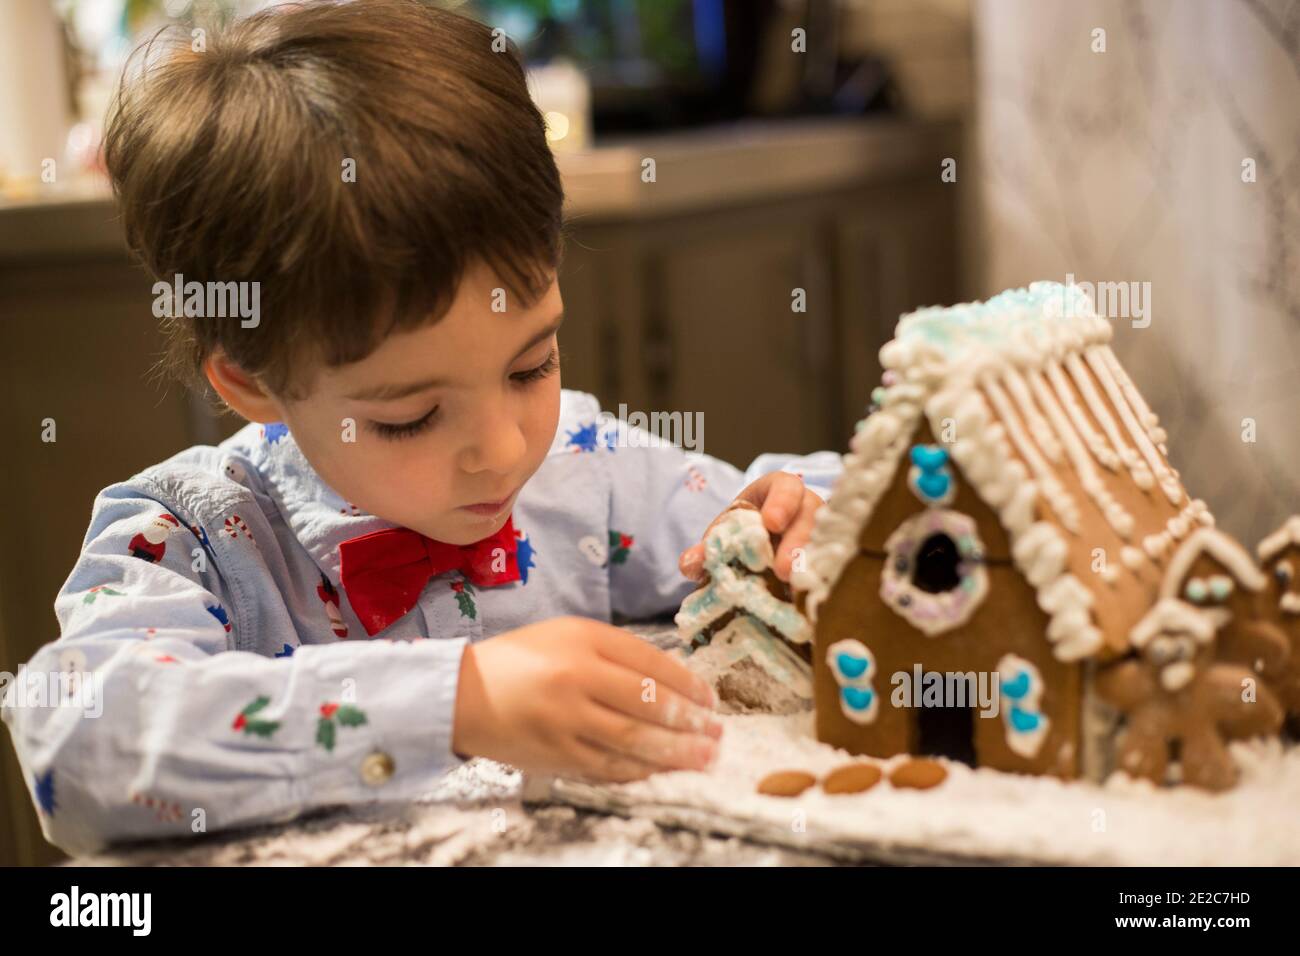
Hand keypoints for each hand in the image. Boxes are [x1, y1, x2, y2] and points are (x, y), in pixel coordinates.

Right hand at [451, 616, 721, 782]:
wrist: (461, 694)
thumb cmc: (520, 660)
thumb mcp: (566, 635)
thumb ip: (614, 651)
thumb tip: (669, 679)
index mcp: (583, 639)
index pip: (650, 662)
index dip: (687, 683)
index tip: (709, 698)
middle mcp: (577, 677)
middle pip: (648, 703)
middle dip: (689, 721)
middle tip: (716, 732)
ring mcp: (566, 720)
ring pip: (634, 740)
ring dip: (675, 752)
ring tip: (703, 757)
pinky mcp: (557, 754)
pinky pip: (608, 767)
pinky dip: (640, 771)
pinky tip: (662, 771)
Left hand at [678, 471, 822, 583]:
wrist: (764, 541)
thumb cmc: (746, 529)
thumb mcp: (726, 531)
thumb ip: (707, 546)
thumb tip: (689, 565)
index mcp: (782, 490)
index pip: (788, 487)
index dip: (782, 503)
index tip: (771, 523)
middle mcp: (809, 508)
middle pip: (811, 518)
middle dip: (797, 543)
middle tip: (782, 571)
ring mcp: (823, 534)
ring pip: (826, 545)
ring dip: (810, 567)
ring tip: (795, 591)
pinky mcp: (828, 561)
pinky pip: (830, 570)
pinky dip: (819, 585)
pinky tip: (808, 604)